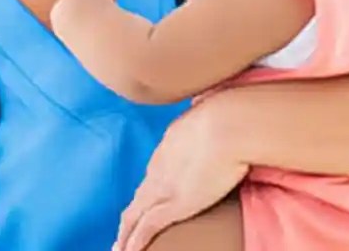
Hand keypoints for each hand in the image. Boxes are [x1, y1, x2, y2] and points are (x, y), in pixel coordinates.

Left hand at [115, 103, 247, 250]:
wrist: (227, 124)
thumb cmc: (230, 117)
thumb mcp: (215, 118)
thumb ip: (211, 122)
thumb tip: (218, 112)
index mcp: (169, 147)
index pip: (154, 175)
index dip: (148, 193)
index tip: (146, 203)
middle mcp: (158, 168)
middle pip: (139, 197)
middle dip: (130, 217)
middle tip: (122, 233)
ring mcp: (163, 187)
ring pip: (134, 216)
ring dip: (124, 235)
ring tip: (119, 249)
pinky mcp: (172, 204)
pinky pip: (145, 228)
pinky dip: (134, 242)